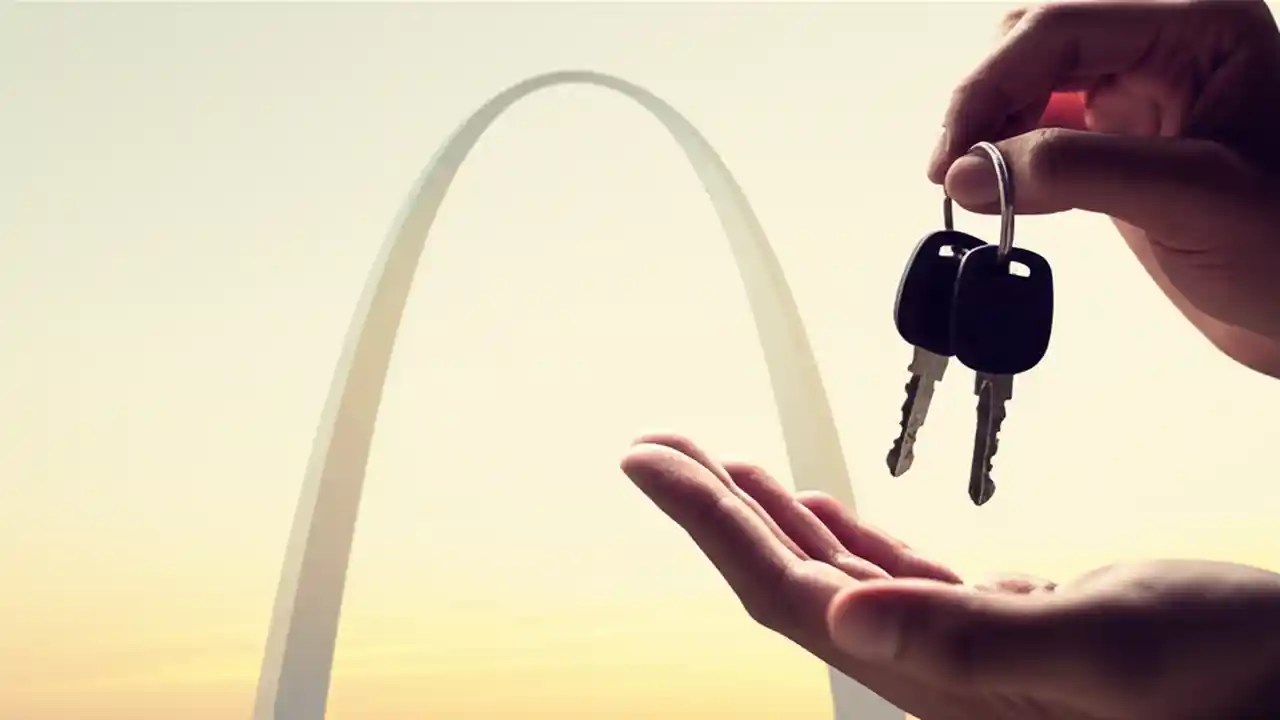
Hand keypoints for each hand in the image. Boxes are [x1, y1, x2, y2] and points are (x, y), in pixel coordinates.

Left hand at [622, 434, 1279, 719]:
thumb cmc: (1230, 678)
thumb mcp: (1109, 650)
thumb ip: (975, 642)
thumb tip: (848, 621)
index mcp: (933, 673)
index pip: (783, 589)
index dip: (706, 521)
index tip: (647, 457)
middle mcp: (931, 666)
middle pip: (789, 576)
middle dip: (717, 506)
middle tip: (659, 446)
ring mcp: (962, 650)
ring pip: (836, 572)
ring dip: (772, 514)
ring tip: (719, 465)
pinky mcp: (1003, 627)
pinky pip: (898, 576)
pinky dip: (848, 534)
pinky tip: (821, 506)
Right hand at [930, 0, 1279, 377]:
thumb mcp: (1191, 199)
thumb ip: (1076, 173)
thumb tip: (966, 171)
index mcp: (1201, 28)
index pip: (1060, 29)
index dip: (990, 87)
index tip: (950, 159)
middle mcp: (1168, 46)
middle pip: (1035, 45)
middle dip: (985, 103)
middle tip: (955, 173)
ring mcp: (1143, 92)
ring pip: (1030, 83)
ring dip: (991, 129)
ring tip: (977, 188)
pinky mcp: (1122, 141)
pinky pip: (1042, 127)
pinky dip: (1010, 156)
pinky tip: (1002, 192)